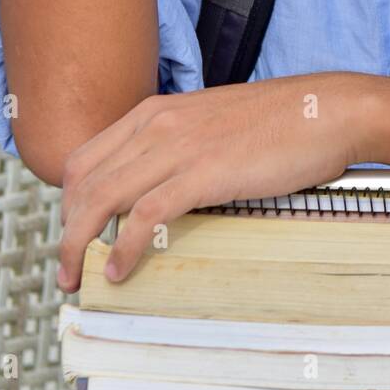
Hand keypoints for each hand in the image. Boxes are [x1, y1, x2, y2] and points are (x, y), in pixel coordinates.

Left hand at [56, 71, 377, 290]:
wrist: (324, 110)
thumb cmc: (279, 121)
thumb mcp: (212, 124)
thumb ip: (179, 146)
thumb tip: (161, 186)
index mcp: (155, 111)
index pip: (85, 158)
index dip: (68, 203)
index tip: (72, 235)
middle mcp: (157, 124)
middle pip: (83, 181)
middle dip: (65, 230)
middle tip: (67, 269)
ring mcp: (179, 146)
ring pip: (103, 198)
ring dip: (80, 245)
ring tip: (78, 278)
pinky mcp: (204, 172)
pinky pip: (145, 214)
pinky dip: (125, 247)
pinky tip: (121, 271)